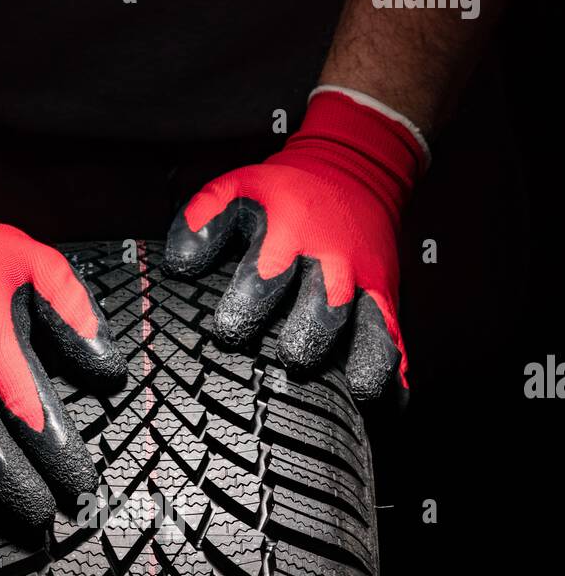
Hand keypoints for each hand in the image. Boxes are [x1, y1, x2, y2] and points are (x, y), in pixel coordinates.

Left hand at [165, 90, 426, 399]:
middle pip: (323, 307)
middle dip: (306, 338)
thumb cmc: (284, 196)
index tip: (230, 330)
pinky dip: (396, 377)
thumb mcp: (238, 190)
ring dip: (365, 361)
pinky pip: (397, 344)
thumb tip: (178, 267)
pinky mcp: (388, 304)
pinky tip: (388, 404)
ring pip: (373, 327)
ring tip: (357, 389)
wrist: (353, 172)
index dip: (248, 303)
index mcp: (288, 231)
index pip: (265, 272)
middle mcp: (330, 260)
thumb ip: (200, 223)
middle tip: (289, 358)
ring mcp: (364, 285)